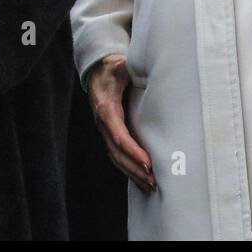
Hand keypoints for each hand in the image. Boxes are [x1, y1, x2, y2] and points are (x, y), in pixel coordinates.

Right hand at [88, 54, 153, 192]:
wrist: (99, 71)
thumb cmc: (113, 68)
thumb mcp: (120, 65)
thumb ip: (129, 67)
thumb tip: (145, 66)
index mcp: (106, 109)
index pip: (119, 135)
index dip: (133, 150)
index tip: (147, 162)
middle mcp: (103, 124)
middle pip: (117, 152)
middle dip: (134, 168)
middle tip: (153, 180)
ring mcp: (105, 131)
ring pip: (116, 157)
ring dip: (132, 173)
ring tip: (150, 185)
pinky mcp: (110, 133)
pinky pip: (117, 155)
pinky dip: (128, 168)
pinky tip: (141, 179)